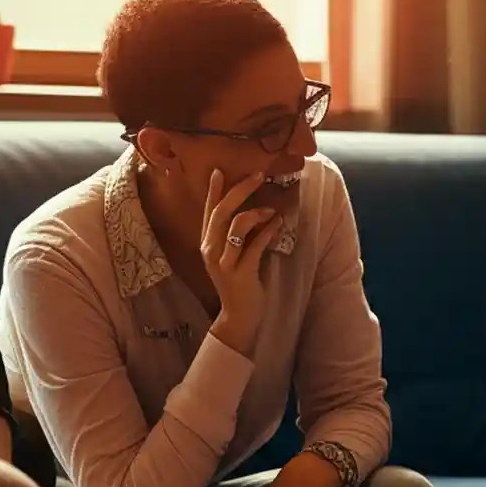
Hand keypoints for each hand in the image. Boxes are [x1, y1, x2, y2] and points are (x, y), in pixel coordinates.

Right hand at [201, 170, 283, 319]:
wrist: (238, 316)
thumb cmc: (239, 282)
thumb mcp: (233, 255)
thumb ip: (237, 235)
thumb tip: (255, 209)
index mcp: (207, 243)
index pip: (209, 211)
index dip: (213, 191)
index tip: (219, 170)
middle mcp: (210, 250)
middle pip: (222, 212)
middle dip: (240, 190)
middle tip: (258, 175)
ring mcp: (223, 263)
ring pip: (237, 226)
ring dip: (258, 213)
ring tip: (273, 211)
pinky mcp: (240, 273)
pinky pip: (255, 245)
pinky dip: (269, 232)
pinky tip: (278, 225)